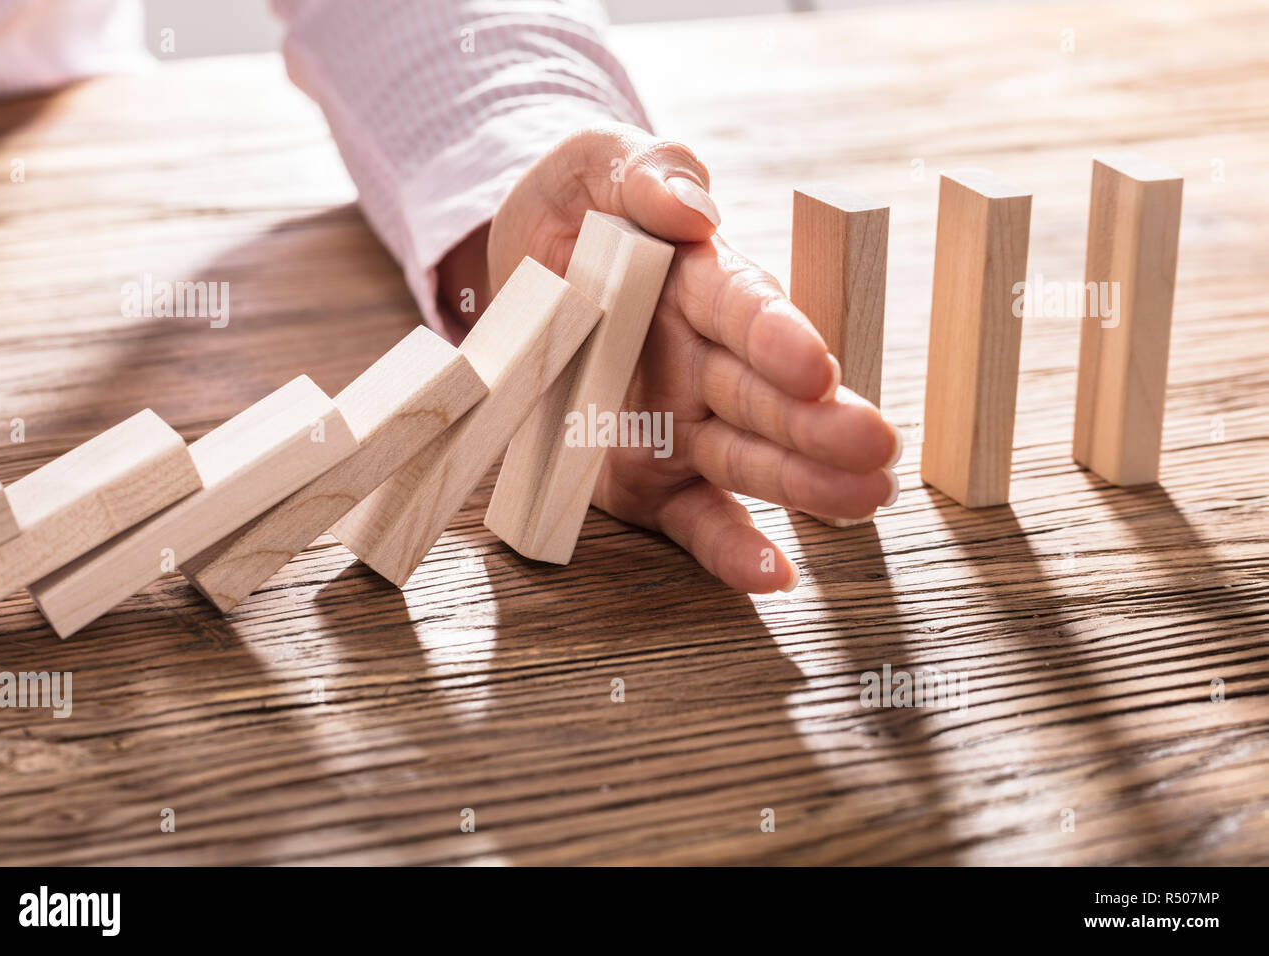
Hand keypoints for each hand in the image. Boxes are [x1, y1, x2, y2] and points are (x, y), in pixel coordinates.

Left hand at [439, 124, 901, 592]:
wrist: (513, 273)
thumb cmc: (571, 210)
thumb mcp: (593, 167)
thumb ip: (646, 172)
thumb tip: (687, 206)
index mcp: (699, 284)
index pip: (743, 308)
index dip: (775, 335)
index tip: (811, 364)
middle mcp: (704, 360)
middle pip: (765, 394)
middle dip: (818, 422)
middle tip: (873, 448)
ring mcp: (682, 426)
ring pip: (750, 459)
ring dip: (805, 484)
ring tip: (862, 503)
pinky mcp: (652, 483)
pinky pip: (696, 519)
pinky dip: (733, 550)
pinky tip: (775, 576)